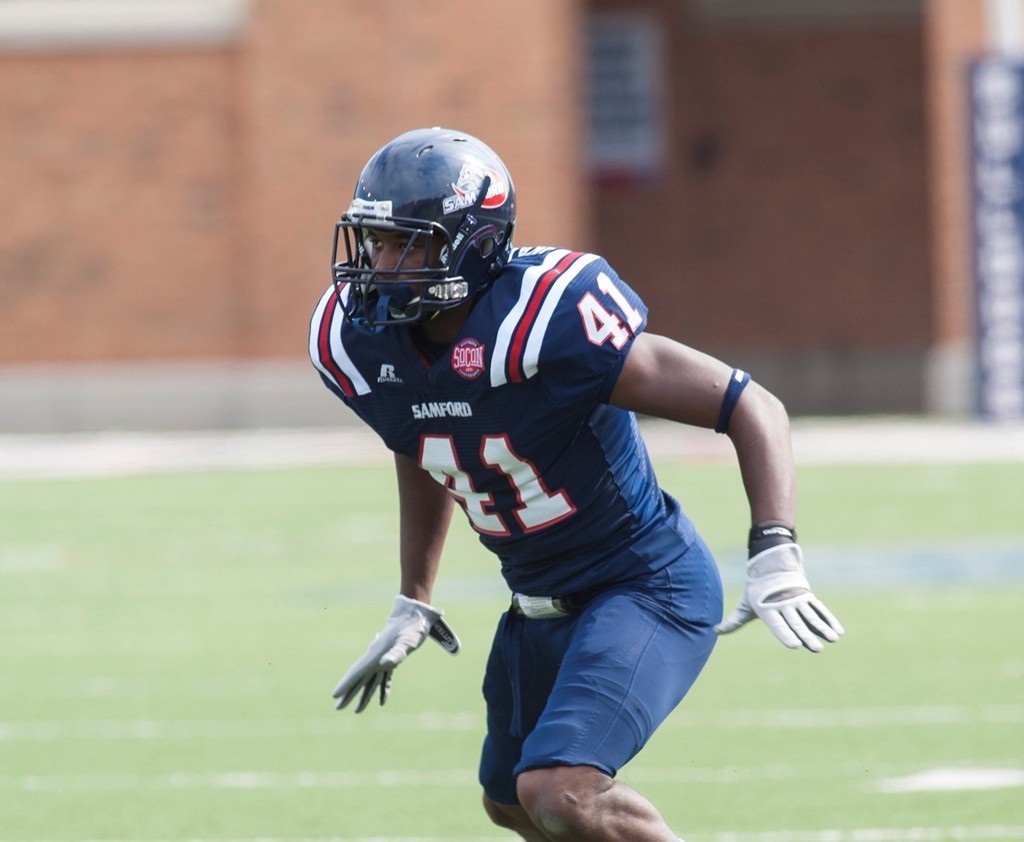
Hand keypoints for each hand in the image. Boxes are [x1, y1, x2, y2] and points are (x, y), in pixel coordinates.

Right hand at [332, 594, 459, 711]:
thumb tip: (384, 664)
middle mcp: (377, 658)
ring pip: (370, 680)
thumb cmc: (411, 627)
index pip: (357, 673)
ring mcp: (384, 658)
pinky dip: (381, 689)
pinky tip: (382, 701)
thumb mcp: (407, 641)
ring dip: (363, 695)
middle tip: (338, 707)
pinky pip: (384, 678)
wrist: (415, 613)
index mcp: (376, 655)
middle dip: (349, 693)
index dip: (346, 685)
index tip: (334, 695)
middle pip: (360, 679)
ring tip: (356, 710)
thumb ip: (396, 653)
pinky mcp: (393, 657)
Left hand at [714, 543, 843, 651]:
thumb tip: (714, 631)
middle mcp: (784, 605)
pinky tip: (838, 630)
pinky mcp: (808, 596)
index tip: (795, 645)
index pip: (778, 625)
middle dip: (807, 636)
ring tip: (832, 639)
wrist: (771, 563)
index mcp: (768, 610)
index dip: (786, 635)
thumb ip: (733, 621)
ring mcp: (798, 600)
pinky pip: (820, 609)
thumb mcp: (745, 604)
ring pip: (812, 616)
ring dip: (823, 628)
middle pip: (797, 623)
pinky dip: (829, 619)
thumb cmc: (756, 589)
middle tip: (816, 649)